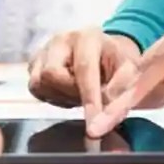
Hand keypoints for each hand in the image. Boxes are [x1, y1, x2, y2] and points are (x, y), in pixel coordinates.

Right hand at [27, 27, 141, 119]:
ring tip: (79, 93)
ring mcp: (44, 50)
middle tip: (89, 99)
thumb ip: (119, 94)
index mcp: (88, 37)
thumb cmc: (118, 63)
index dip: (89, 99)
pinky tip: (67, 92)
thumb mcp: (130, 74)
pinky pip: (35, 88)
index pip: (84, 69)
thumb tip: (101, 118)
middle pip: (51, 74)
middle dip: (70, 94)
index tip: (93, 127)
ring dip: (61, 97)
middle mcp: (61, 40)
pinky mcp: (33, 63)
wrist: (105, 53)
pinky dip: (52, 97)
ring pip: (38, 83)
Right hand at [89, 13, 163, 136]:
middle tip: (101, 120)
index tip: (115, 107)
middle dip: (121, 93)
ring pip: (148, 62)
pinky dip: (142, 79)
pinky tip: (128, 98)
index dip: (135, 88)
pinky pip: (158, 60)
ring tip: (107, 113)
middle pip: (144, 64)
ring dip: (128, 87)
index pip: (158, 65)